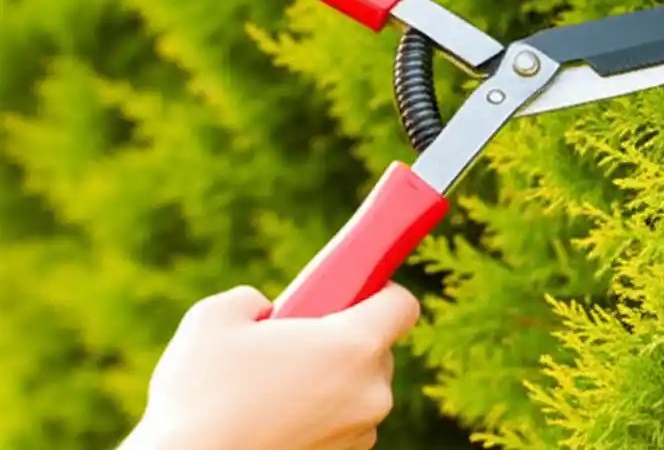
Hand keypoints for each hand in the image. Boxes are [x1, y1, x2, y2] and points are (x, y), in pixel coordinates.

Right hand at [120, 284, 419, 449]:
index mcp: (354, 346)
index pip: (402, 305)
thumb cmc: (200, 395)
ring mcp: (361, 432)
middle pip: (376, 349)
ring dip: (327, 381)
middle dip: (339, 339)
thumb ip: (253, 299)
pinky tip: (272, 418)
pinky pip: (342, 423)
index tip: (349, 293)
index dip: (378, 292)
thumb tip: (264, 310)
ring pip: (357, 389)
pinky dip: (318, 415)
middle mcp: (372, 392)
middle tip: (291, 343)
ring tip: (269, 388)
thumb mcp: (215, 318)